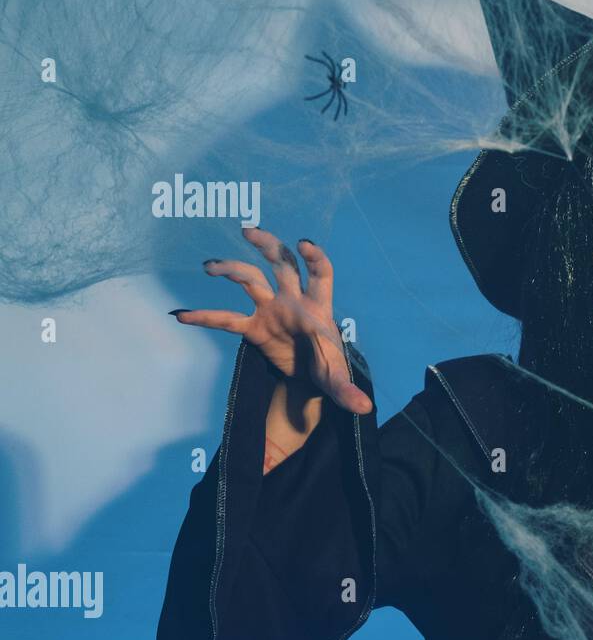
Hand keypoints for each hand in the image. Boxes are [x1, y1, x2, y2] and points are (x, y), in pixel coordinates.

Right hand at [169, 226, 372, 414]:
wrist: (311, 378)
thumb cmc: (328, 368)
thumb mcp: (336, 378)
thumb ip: (347, 391)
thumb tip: (363, 407)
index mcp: (318, 307)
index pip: (320, 274)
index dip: (315, 258)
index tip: (304, 243)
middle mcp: (293, 300)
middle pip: (282, 264)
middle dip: (268, 246)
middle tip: (249, 232)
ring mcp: (272, 310)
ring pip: (251, 281)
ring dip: (231, 269)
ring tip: (210, 267)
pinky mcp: (254, 328)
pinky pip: (227, 320)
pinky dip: (206, 318)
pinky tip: (182, 315)